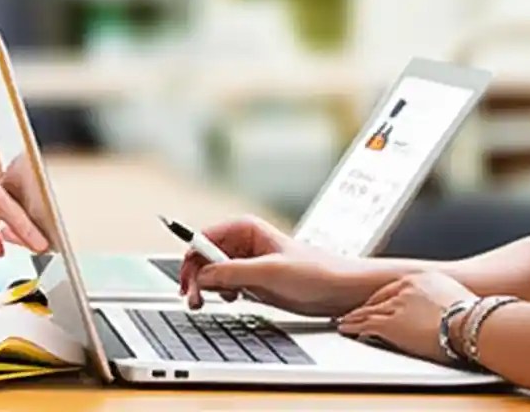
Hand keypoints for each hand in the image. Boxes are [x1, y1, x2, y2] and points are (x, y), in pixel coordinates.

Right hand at [178, 215, 357, 316]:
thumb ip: (233, 272)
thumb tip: (203, 275)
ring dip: (206, 287)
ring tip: (208, 302)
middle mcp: (243, 242)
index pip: (204, 239)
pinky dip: (221, 293)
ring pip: (212, 272)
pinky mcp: (253, 280)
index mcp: (246, 228)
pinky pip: (225, 284)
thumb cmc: (317, 272)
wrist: (341, 291)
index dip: (191, 259)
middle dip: (197, 277)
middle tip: (194, 298)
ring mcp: (247, 262)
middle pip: (204, 256)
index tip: (187, 280)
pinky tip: (231, 299)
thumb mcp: (270, 272)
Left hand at [336, 271, 475, 363]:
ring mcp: (397, 304)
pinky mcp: (390, 323)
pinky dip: (353, 326)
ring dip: (354, 317)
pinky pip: (366, 324)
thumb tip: (452, 311)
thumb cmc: (476, 318)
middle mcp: (406, 288)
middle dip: (366, 306)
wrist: (474, 324)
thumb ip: (446, 301)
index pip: (396, 288)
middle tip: (353, 311)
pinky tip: (346, 328)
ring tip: (344, 321)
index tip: (375, 302)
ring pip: (369, 310)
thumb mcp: (459, 298)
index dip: (383, 298)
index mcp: (423, 279)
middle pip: (380, 297)